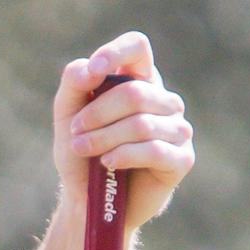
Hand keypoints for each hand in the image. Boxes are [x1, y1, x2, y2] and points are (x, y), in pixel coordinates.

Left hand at [51, 31, 194, 229]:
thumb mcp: (68, 117)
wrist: (89, 202)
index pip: (137, 47)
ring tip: (84, 151)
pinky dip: (124, 156)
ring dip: (104, 139)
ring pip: (141, 124)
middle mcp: (164, 101)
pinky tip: (107, 164)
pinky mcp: (181, 159)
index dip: (115, 53)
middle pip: (134, 93)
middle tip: (75, 135)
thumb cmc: (81, 155)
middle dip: (97, 116)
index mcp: (139, 81)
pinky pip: (154, 150)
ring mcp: (178, 129)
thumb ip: (74, 84)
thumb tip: (92, 68)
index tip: (94, 72)